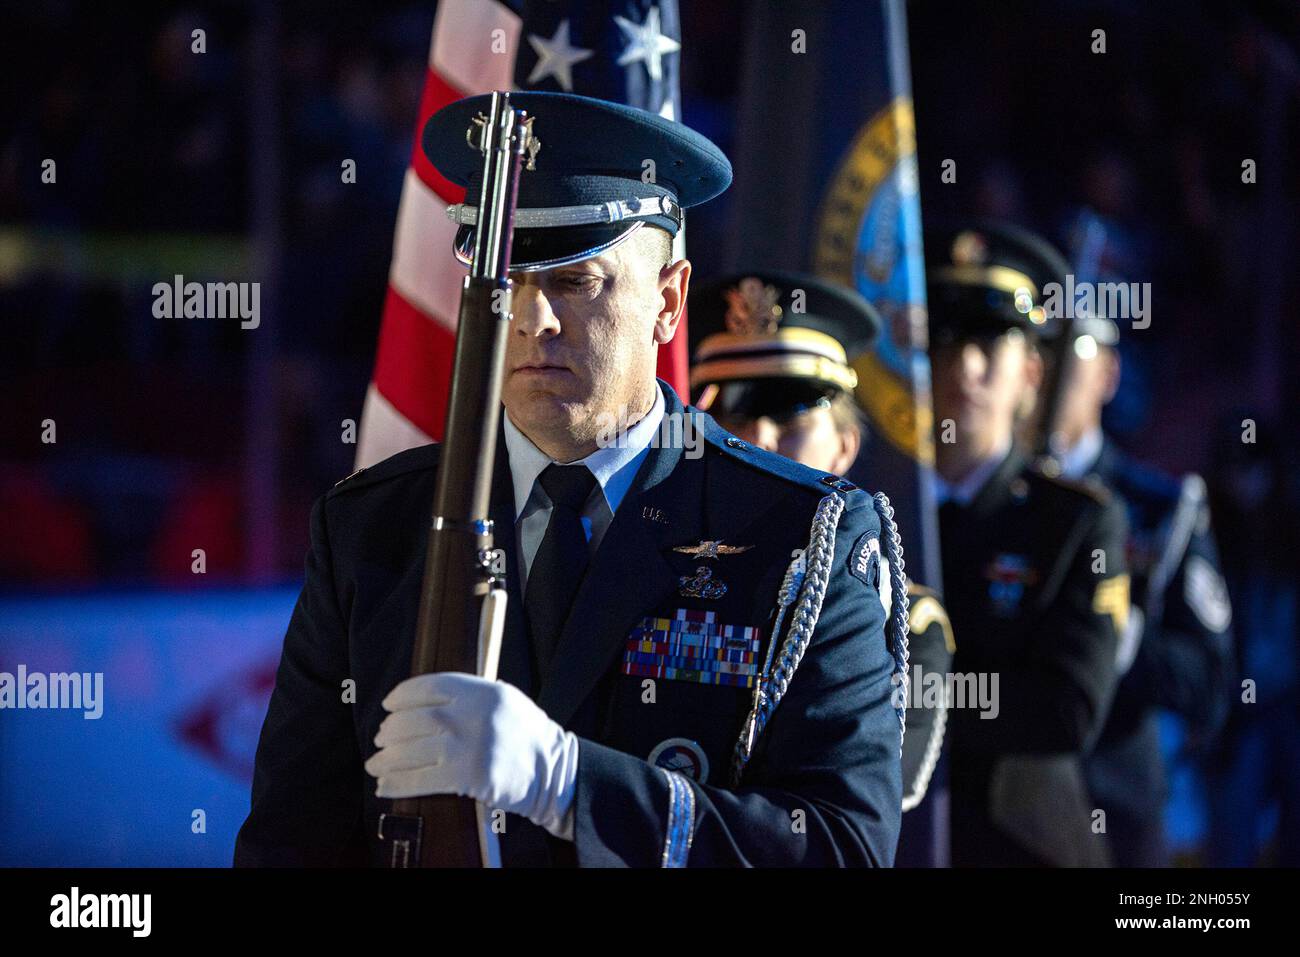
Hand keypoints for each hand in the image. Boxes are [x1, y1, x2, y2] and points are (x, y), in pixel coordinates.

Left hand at [364, 672, 578, 840]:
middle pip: (416, 719)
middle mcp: (475, 714)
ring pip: (413, 750)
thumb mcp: (503, 700)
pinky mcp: (470, 777)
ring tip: (375, 763)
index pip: (430, 686)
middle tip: (380, 739)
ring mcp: (472, 746)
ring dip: (387, 759)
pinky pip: (422, 779)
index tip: (388, 704)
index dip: (403, 695)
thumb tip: (419, 702)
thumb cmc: (525, 736)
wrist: (554, 770)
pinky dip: (398, 783)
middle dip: (391, 730)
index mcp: (483, 691)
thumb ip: (468, 695)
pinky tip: (385, 786)